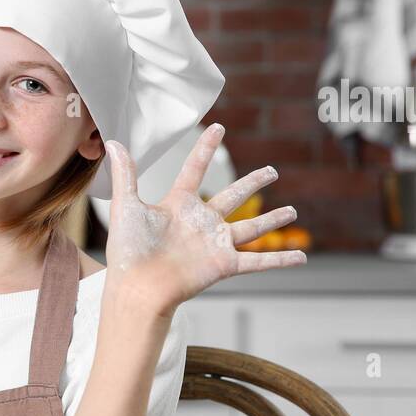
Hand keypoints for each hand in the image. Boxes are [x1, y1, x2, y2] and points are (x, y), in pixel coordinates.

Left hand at [103, 124, 304, 315]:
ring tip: (292, 210)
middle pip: (233, 196)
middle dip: (253, 183)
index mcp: (178, 205)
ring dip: (272, 219)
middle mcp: (200, 222)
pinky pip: (258, 261)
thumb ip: (125, 175)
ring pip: (251, 226)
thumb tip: (113, 142)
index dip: (206, 148)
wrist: (137, 287)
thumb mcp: (126, 206)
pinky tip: (301, 257)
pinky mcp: (224, 264)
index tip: (218, 128)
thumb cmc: (128, 250)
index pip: (195, 170)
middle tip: (271, 171)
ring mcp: (214, 243)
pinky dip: (280, 259)